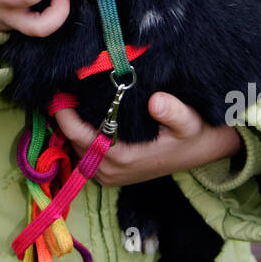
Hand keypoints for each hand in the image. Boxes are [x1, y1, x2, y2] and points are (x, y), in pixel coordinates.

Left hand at [53, 92, 243, 186]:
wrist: (202, 151)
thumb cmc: (192, 133)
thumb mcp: (188, 121)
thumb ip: (173, 112)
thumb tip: (156, 101)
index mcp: (120, 157)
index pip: (76, 134)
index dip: (63, 111)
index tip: (58, 88)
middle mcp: (109, 170)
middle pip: (71, 140)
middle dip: (65, 115)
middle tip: (64, 86)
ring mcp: (108, 175)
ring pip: (75, 148)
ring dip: (72, 125)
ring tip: (72, 97)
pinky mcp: (110, 174)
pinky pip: (84, 154)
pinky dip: (80, 135)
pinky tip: (84, 115)